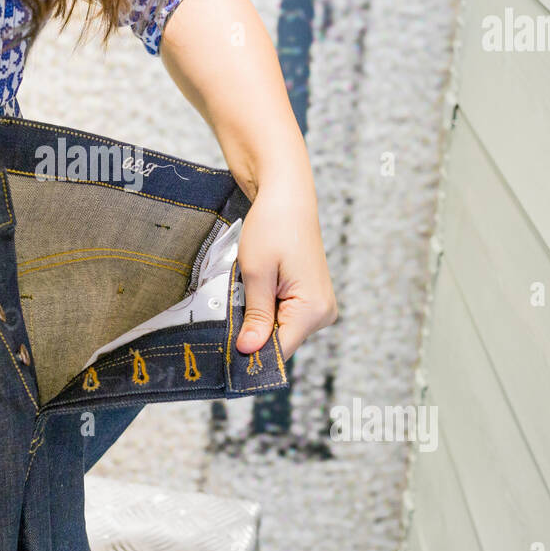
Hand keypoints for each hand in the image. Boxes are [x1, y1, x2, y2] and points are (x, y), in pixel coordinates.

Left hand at [235, 182, 336, 354]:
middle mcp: (323, 313)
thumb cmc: (272, 227)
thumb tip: (248, 351)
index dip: (251, 352)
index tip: (226, 348)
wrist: (287, 198)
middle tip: (231, 309)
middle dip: (253, 332)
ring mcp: (320, 307)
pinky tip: (257, 289)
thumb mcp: (256, 274)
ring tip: (247, 291)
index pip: (279, 351)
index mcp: (313, 310)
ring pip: (280, 330)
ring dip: (258, 318)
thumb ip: (255, 316)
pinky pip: (284, 317)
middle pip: (280, 342)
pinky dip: (266, 308)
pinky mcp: (312, 299)